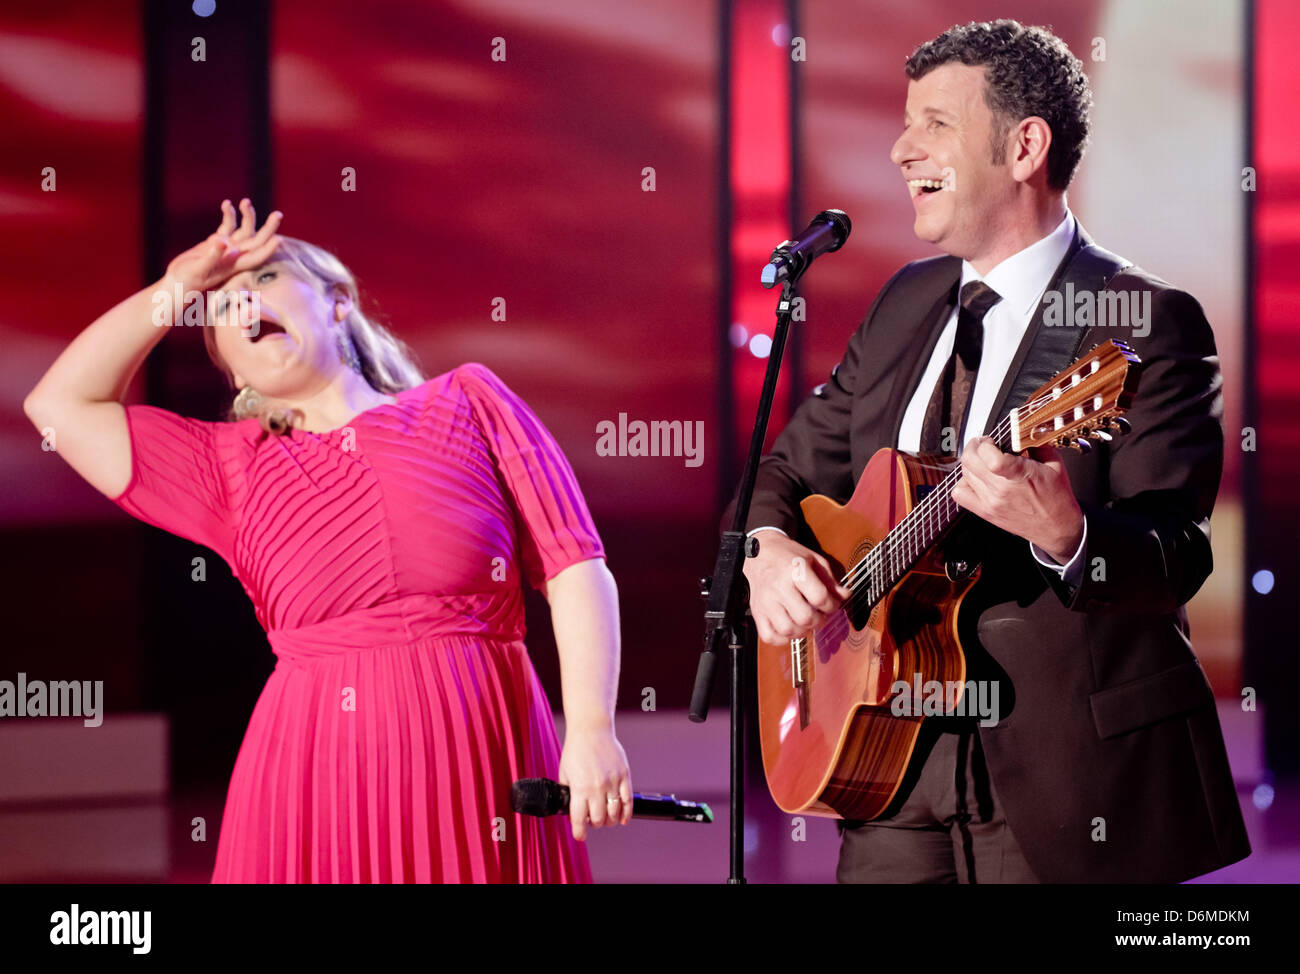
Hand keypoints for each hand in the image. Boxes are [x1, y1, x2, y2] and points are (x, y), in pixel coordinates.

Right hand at [162, 198, 282, 296]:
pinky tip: (226, 203)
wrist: (177, 282)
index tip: (278, 238)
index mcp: (233, 265)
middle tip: (278, 214)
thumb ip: (212, 256)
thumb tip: (223, 241)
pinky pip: (227, 226)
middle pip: (257, 241)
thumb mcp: (199, 268)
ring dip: (247, 216)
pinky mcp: (216, 242)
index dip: (268, 249)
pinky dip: (229, 215)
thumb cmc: (187, 279)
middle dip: (269, 228)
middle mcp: (234, 256)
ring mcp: (226, 248)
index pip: (257, 257)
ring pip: (244, 230)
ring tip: (245, 201)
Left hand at [556, 726, 630, 841]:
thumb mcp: (564, 773)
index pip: (579, 819)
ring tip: (606, 819)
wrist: (591, 730)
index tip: (580, 836)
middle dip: (595, 824)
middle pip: (599, 820)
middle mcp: (596, 787)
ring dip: (610, 821)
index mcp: (579, 788)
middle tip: (592, 820)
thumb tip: (571, 811)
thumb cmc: (576, 750)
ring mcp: (612, 782)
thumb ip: (568, 793)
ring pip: (615, 813)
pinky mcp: (624, 776)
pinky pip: (628, 801)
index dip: (579, 833)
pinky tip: (623, 818)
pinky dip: (627, 813)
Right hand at [742, 531, 852, 643]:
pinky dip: (782, 638)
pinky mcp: (757, 612)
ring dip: (803, 631)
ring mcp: (766, 602)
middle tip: (821, 615)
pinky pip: (769, 636)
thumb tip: (844, 596)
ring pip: (788, 630)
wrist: (759, 554)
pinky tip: (790, 627)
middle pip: (805, 617)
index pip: (820, 598)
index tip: (833, 604)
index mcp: (795, 571)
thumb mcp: (813, 560)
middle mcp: (779, 587)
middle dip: (820, 621)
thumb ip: (829, 580)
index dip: (833, 605)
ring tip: (806, 621)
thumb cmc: (787, 556)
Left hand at [951, 437, 1084, 562]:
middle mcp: (1001, 489)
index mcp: (1019, 475)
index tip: (991, 440)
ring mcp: (990, 502)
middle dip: (974, 447)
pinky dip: (963, 482)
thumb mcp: (1054, 464)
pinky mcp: (985, 512)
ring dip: (970, 462)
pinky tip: (976, 479)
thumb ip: (1037, 444)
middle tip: (983, 444)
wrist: (1057, 527)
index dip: (985, 443)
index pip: (989, 456)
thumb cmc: (1056, 498)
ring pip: (964, 474)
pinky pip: (959, 493)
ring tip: (982, 461)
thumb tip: (1023, 430)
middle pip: (969, 461)